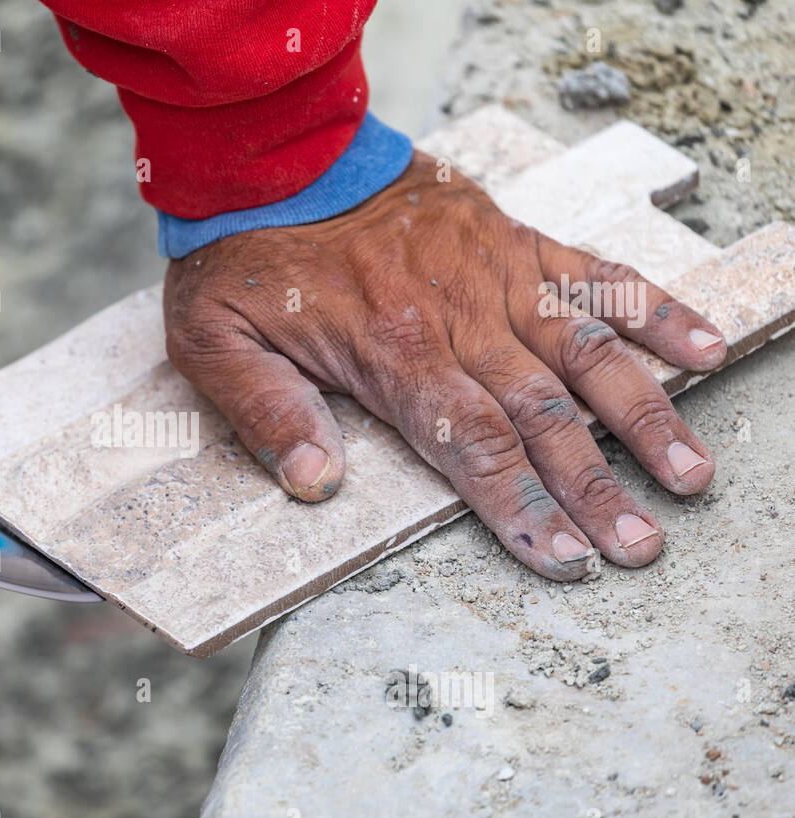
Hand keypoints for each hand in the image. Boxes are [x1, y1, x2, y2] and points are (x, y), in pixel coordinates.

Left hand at [163, 150, 724, 580]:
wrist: (276, 159)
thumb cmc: (243, 260)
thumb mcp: (215, 345)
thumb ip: (267, 414)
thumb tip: (312, 485)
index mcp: (389, 352)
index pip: (470, 445)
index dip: (520, 508)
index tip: (564, 559)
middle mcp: (456, 318)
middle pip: (538, 416)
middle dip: (592, 487)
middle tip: (639, 546)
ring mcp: (494, 275)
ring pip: (583, 352)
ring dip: (641, 415)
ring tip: (689, 473)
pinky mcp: (513, 240)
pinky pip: (592, 273)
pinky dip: (650, 309)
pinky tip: (702, 349)